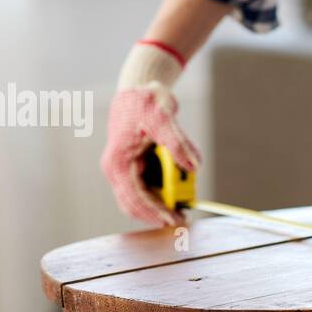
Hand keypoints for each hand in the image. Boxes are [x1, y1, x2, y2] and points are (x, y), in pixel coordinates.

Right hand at [100, 41, 202, 227]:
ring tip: (186, 206)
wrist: (138, 90)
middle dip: (159, 214)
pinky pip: (148, 189)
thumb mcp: (162, 115)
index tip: (173, 222)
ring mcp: (124, 171)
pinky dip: (164, 194)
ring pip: (142, 200)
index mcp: (117, 162)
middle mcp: (116, 171)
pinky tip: (181, 191)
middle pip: (135, 205)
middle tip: (184, 221)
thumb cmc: (146, 100)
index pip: (133, 198)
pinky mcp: (134, 170)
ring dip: (163, 205)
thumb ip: (178, 142)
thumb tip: (194, 167)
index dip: (153, 213)